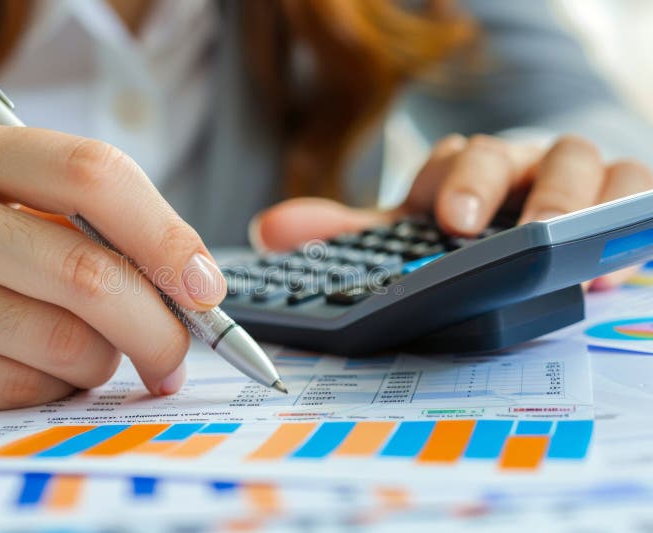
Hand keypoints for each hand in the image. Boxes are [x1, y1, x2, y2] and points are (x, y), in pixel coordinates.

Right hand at [0, 115, 225, 410]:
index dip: (166, 234)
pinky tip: (38, 372)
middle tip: (173, 352)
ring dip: (101, 361)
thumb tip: (175, 273)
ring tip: (91, 354)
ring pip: (61, 343)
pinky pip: (15, 390)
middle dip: (157, 327)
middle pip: (88, 274)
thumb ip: (62, 209)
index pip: (92, 174)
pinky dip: (51, 389)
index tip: (203, 283)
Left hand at [252, 134, 652, 288]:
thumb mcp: (412, 240)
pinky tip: (600, 262)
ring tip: (541, 240)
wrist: (549, 235)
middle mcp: (520, 166)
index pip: (452, 159)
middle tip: (464, 225)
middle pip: (507, 152)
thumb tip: (267, 230)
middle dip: (485, 183)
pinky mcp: (621, 200)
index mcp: (468, 171)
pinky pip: (634, 191)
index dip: (439, 181)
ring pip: (579, 163)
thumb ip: (349, 236)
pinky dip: (623, 212)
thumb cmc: (475, 235)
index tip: (431, 218)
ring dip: (562, 199)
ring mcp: (574, 180)